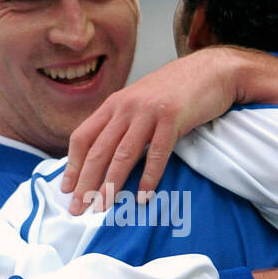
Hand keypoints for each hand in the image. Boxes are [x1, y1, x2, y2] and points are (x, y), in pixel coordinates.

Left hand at [63, 47, 245, 213]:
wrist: (210, 70)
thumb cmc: (175, 90)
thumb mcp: (139, 102)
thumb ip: (122, 123)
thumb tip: (105, 156)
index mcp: (114, 104)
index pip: (82, 137)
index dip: (72, 165)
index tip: (67, 189)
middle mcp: (126, 107)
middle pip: (98, 150)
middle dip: (86, 183)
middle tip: (79, 208)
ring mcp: (148, 112)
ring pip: (123, 154)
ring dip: (111, 184)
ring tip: (104, 207)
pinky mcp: (172, 118)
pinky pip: (156, 153)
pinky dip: (149, 177)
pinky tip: (143, 196)